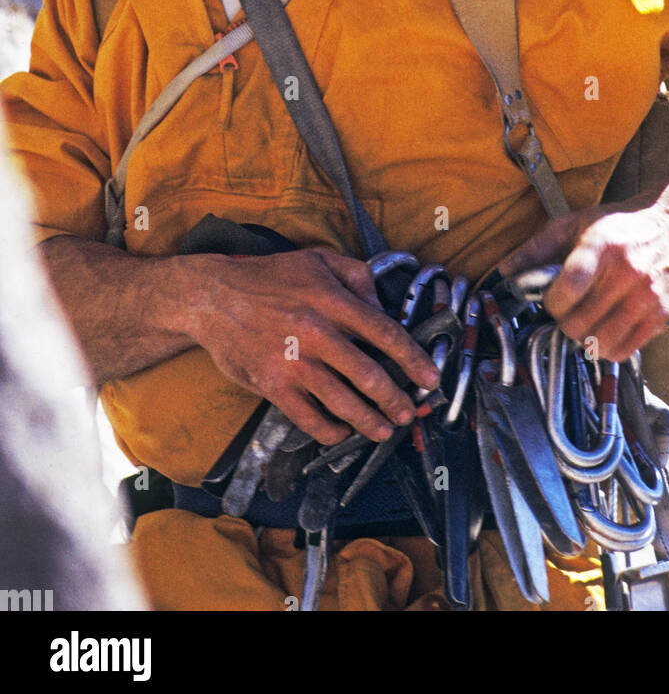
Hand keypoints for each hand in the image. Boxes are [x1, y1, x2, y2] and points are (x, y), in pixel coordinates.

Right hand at [189, 247, 440, 445]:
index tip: (430, 378)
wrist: (213, 296)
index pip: (385, 333)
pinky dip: (327, 430)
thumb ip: (357, 276)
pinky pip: (307, 416)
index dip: (413, 359)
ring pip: (342, 401)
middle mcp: (316, 332)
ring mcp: (293, 361)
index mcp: (332, 300)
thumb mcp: (318, 260)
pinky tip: (340, 433)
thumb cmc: (268, 277)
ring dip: (368, 421)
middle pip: (369, 374)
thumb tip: (382, 305)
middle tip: (409, 413)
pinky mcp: (271, 383)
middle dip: (396, 399)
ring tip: (383, 430)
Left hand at [498, 202, 668, 361]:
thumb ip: (535, 249)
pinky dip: (607, 348)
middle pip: (580, 323)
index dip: (552, 303)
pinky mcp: (661, 316)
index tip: (552, 299)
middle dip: (564, 322)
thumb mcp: (572, 224)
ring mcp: (647, 297)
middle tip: (567, 311)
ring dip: (584, 338)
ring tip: (584, 321)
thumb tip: (502, 273)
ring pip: (600, 343)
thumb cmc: (616, 225)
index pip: (568, 290)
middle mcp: (627, 273)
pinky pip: (625, 351)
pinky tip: (604, 329)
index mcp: (601, 246)